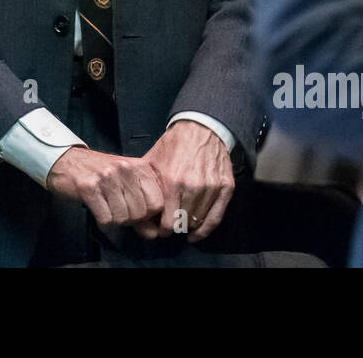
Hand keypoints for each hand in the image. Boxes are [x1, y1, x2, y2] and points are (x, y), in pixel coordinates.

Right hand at [45, 147, 165, 235]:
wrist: (67, 161)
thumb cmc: (100, 173)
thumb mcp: (127, 182)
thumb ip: (143, 205)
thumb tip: (153, 233)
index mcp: (139, 166)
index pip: (157, 203)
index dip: (147, 215)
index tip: (137, 213)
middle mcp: (125, 169)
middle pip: (140, 213)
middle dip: (130, 219)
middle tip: (119, 211)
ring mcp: (107, 177)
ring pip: (123, 218)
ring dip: (115, 221)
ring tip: (108, 209)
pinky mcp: (89, 187)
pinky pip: (106, 219)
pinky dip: (103, 223)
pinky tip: (99, 213)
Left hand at [144, 120, 234, 240]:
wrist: (200, 128)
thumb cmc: (174, 145)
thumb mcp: (152, 161)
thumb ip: (144, 185)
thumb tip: (137, 208)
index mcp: (172, 181)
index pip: (168, 222)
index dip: (162, 230)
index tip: (160, 230)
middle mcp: (193, 187)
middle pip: (183, 224)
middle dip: (174, 228)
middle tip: (169, 226)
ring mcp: (211, 188)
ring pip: (198, 222)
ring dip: (189, 226)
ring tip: (181, 224)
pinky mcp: (225, 187)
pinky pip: (216, 218)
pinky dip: (205, 230)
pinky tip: (196, 234)